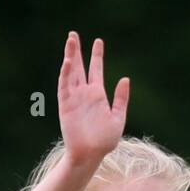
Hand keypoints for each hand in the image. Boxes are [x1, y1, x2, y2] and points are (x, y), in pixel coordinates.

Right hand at [58, 32, 129, 167]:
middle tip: (73, 35)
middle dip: (77, 51)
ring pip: (70, 72)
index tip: (98, 41)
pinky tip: (67, 62)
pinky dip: (65, 74)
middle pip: (79, 67)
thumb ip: (121, 99)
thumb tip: (125, 79)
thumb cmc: (104, 141)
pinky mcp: (65, 105)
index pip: (96, 70)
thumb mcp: (118, 118)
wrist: (90, 155)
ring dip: (70, 56)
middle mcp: (84, 94)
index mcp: (97, 95)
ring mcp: (74, 98)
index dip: (96, 55)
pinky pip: (64, 86)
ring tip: (70, 40)